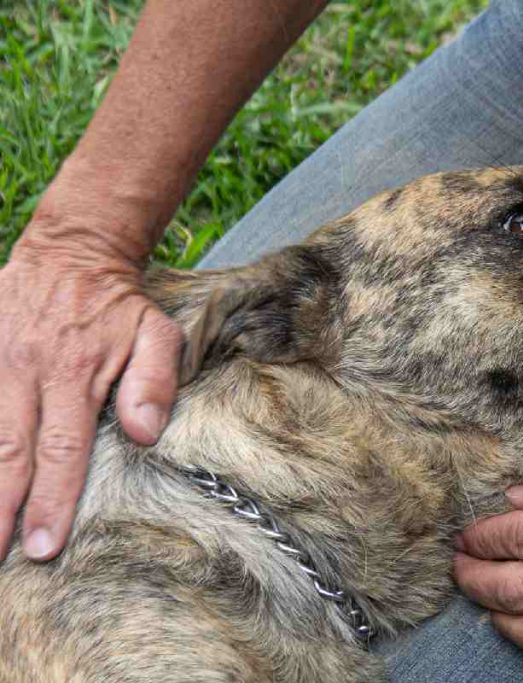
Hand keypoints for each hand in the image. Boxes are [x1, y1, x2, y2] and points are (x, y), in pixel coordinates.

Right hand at [0, 230, 180, 562]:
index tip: (44, 546)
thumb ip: (155, 382)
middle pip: (10, 450)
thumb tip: (144, 435)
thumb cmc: (121, 305)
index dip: (51, 500)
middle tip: (0, 554)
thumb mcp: (157, 333)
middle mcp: (27, 368)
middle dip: (2, 508)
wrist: (73, 250)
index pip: (61, 449)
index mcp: (75, 373)